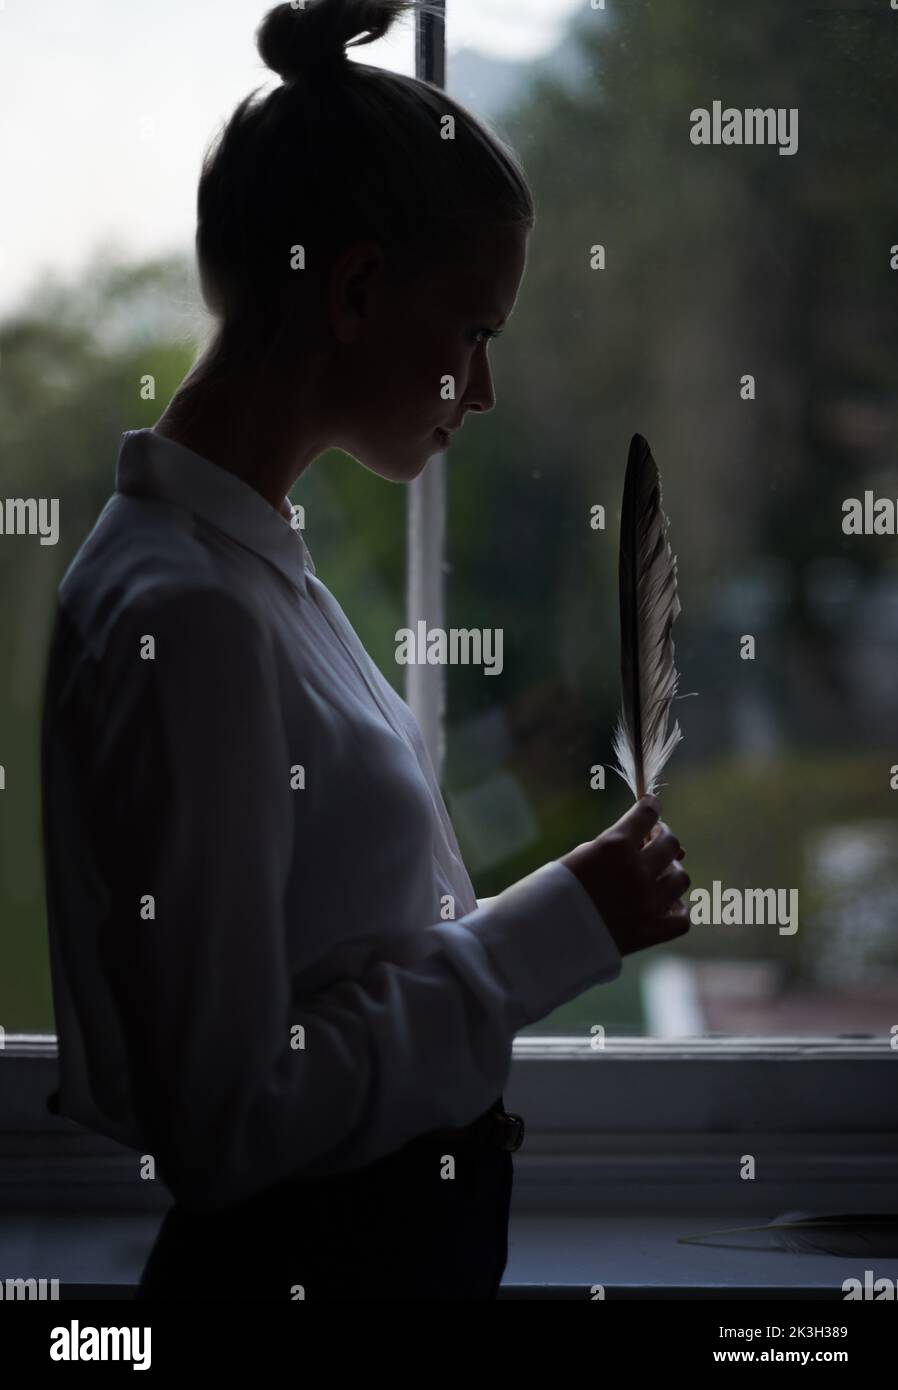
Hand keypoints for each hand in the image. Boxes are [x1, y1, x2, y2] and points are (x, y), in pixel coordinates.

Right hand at [560, 795, 689, 957]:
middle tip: (653, 839)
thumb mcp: (581, 856)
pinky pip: (682, 917)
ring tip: (655, 875)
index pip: (646, 814)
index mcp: (614, 846)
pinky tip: (662, 906)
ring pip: (681, 878)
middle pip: (671, 843)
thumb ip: (616, 845)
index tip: (651, 805)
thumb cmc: (554, 891)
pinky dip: (675, 909)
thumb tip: (651, 841)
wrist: (543, 938)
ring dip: (670, 872)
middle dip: (663, 837)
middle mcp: (636, 872)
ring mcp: (648, 904)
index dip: (650, 807)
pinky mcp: (651, 932)